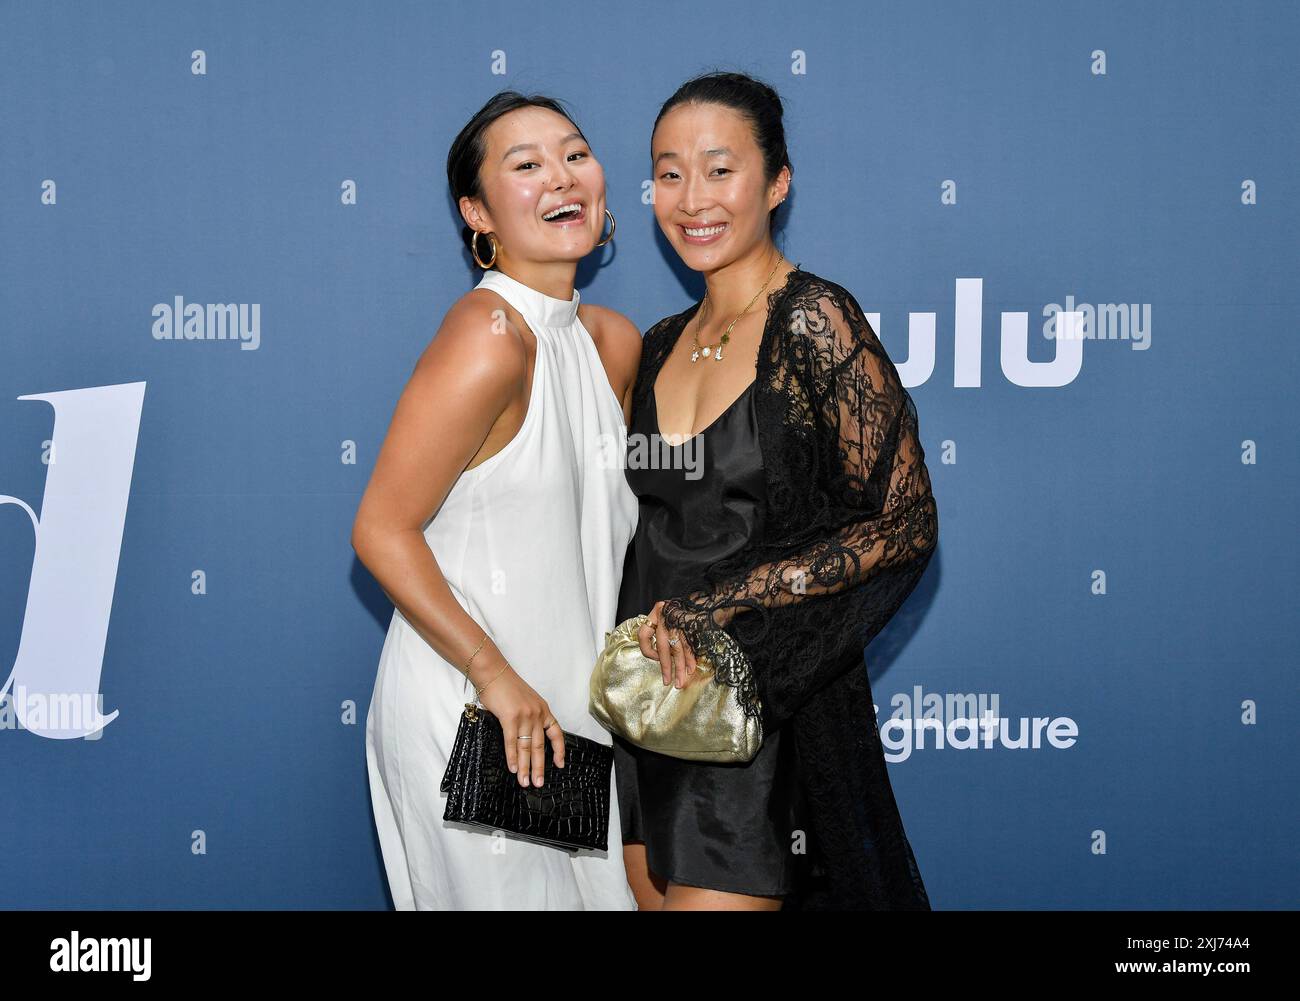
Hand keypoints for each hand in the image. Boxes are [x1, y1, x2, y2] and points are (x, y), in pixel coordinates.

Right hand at [472, 656, 563, 787]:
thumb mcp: (526, 701)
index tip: (560, 765)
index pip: (556, 733)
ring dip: (525, 767)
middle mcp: (537, 714)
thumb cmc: (506, 687)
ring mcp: (524, 716)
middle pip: (540, 746)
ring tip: (525, 782)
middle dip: (539, 767)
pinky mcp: (510, 718)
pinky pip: (512, 742)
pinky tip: (512, 768)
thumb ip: (528, 718)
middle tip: (539, 783)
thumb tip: (524, 739)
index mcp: (543, 710)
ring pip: (526, 748)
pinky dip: (512, 757)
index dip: (559, 750)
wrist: (493, 672)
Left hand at [638, 600, 696, 689]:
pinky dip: (690, 659)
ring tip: (680, 681)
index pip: (643, 634)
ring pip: (677, 649)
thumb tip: (660, 658)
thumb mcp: (669, 616)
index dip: (648, 650)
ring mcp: (679, 620)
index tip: (656, 658)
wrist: (709, 600)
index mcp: (657, 611)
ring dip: (679, 668)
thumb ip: (662, 632)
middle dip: (666, 667)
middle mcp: (666, 615)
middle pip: (662, 646)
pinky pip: (689, 646)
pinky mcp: (691, 625)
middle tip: (667, 681)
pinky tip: (690, 669)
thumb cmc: (687, 610)